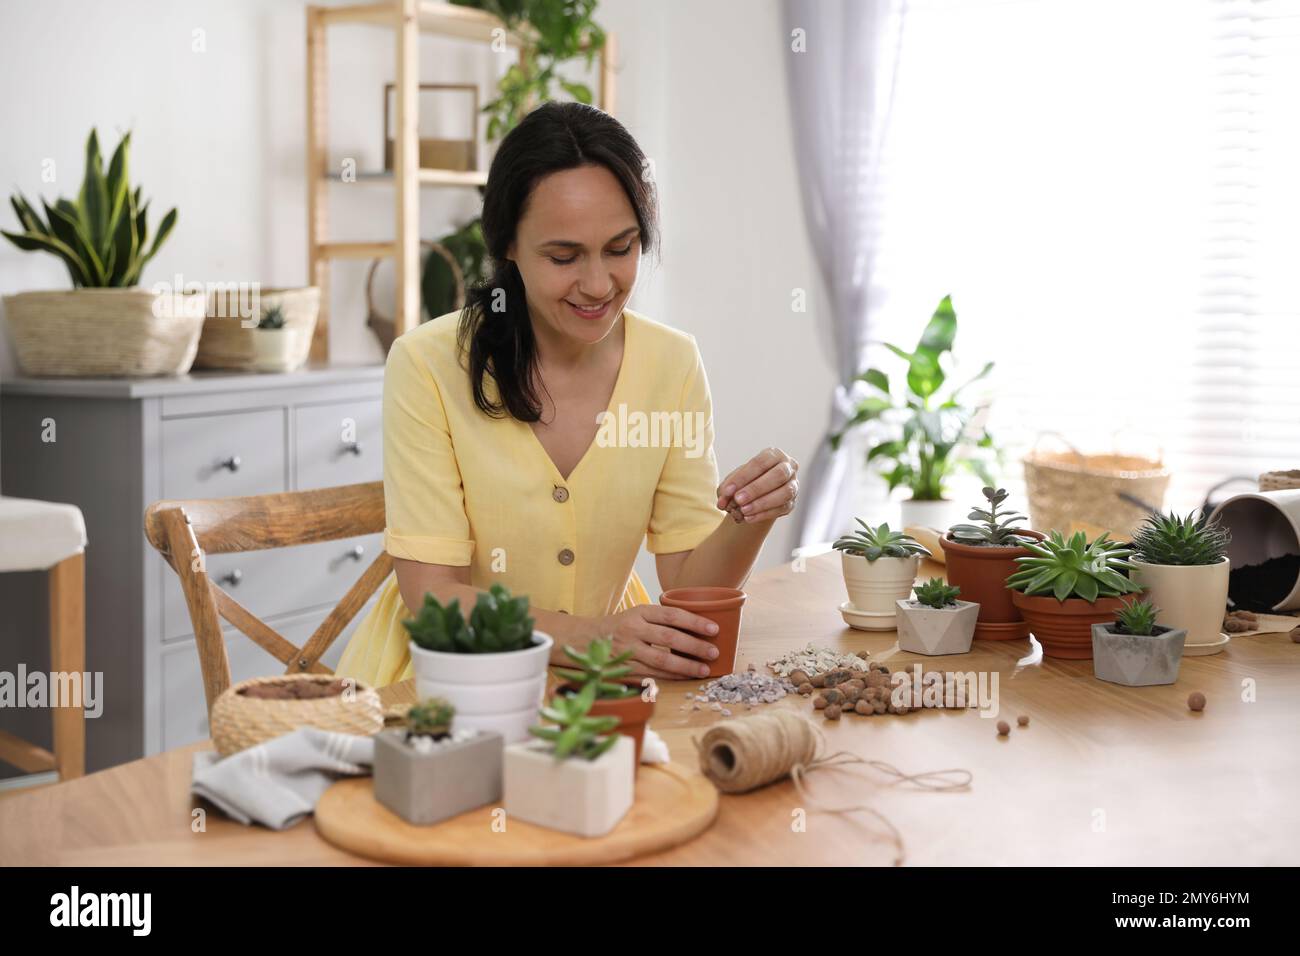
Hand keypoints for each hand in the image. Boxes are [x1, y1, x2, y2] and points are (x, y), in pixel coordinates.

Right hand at [597, 605, 720, 679]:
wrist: (585, 639)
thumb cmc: (620, 626)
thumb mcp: (637, 614)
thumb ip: (661, 619)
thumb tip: (697, 625)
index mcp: (639, 612)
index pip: (671, 615)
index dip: (694, 622)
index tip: (714, 629)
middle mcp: (633, 629)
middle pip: (669, 638)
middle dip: (695, 646)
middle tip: (714, 652)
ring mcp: (628, 650)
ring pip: (662, 660)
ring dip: (686, 666)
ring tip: (704, 669)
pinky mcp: (625, 668)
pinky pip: (653, 674)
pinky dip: (672, 676)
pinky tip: (686, 676)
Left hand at [717, 446, 798, 523]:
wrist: (756, 494)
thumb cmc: (745, 482)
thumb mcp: (733, 481)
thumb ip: (727, 489)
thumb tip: (722, 502)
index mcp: (773, 455)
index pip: (760, 463)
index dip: (743, 477)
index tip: (728, 490)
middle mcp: (788, 467)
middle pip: (778, 475)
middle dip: (756, 488)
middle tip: (738, 500)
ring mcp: (793, 485)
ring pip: (785, 493)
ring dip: (763, 503)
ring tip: (744, 510)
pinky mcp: (792, 503)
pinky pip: (782, 508)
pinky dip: (764, 514)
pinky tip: (749, 518)